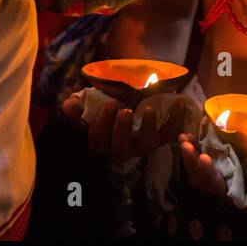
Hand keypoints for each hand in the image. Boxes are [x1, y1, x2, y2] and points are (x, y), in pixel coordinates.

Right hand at [62, 93, 195, 161]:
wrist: (131, 97)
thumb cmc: (107, 102)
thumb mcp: (90, 101)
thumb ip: (78, 104)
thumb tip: (68, 106)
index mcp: (103, 141)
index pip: (99, 140)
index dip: (104, 124)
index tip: (110, 104)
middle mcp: (123, 147)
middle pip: (121, 148)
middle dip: (123, 130)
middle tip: (127, 111)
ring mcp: (143, 144)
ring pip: (146, 145)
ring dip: (149, 128)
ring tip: (149, 109)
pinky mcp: (161, 137)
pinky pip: (170, 132)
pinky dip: (176, 119)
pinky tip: (178, 101)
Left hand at [177, 134, 246, 213]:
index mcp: (243, 198)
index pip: (221, 189)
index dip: (210, 174)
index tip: (204, 157)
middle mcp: (231, 189)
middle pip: (206, 180)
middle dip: (193, 162)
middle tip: (186, 143)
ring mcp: (227, 175)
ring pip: (203, 169)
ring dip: (192, 154)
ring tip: (184, 137)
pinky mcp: (227, 162)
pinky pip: (208, 157)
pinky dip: (198, 147)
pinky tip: (191, 135)